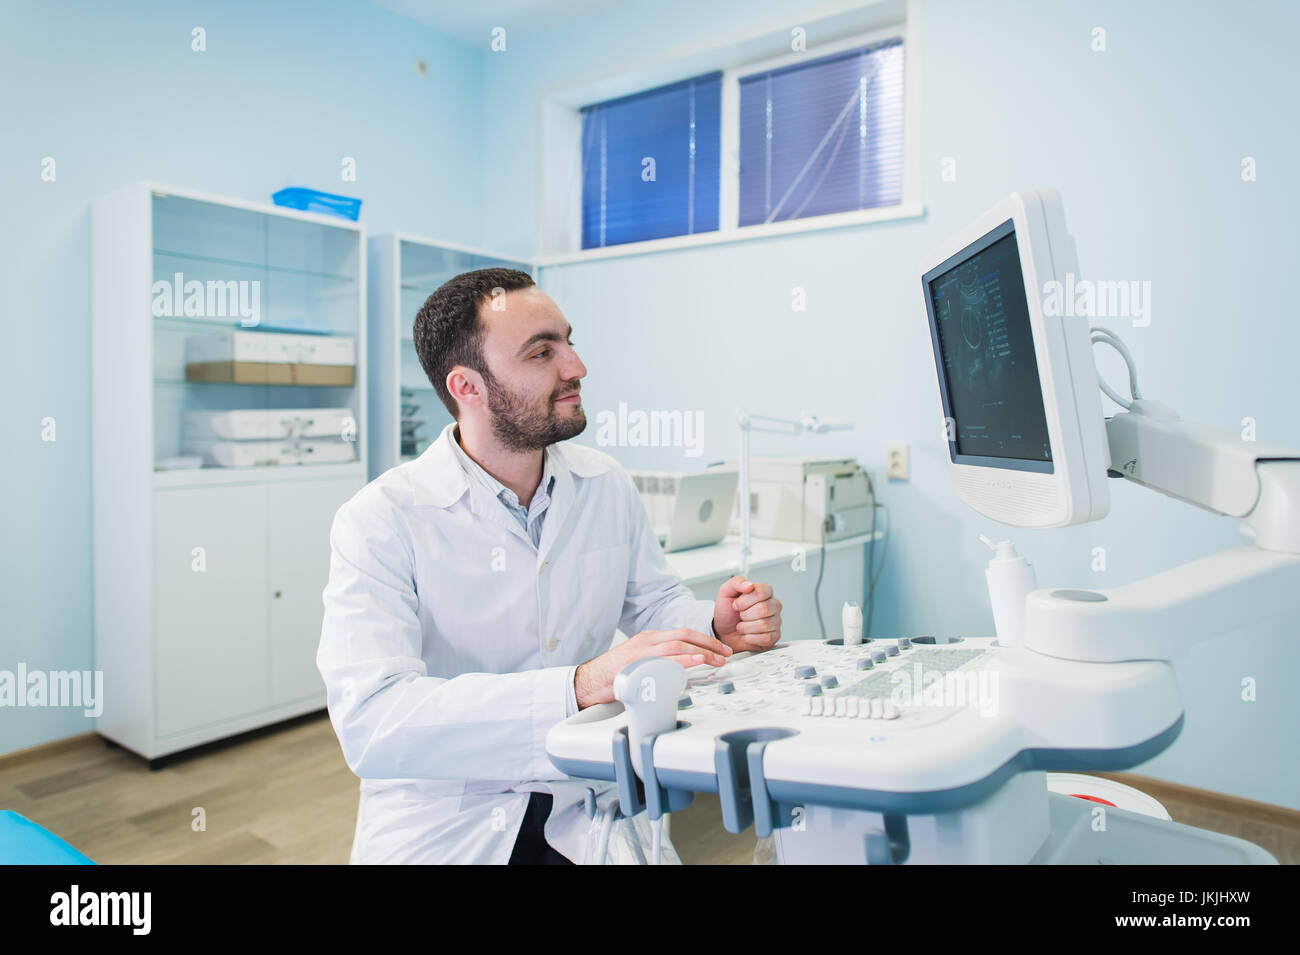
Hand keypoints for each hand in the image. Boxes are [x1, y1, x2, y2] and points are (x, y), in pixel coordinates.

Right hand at [574, 628, 731, 708]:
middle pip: (684, 635)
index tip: (720, 648)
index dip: (705, 639)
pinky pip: (663, 659)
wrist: (589, 681)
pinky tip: (695, 663)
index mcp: (650, 639)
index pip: (683, 633)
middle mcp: (647, 640)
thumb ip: (662, 662)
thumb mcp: (642, 662)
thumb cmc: (615, 674)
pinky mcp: (637, 664)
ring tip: (717, 660)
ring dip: (701, 652)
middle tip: (725, 653)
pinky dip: (682, 660)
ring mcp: (642, 651)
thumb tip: (685, 670)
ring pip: (677, 645)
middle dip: (709, 643)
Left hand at [712, 575, 781, 652]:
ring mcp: (775, 621)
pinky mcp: (774, 636)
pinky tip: (747, 634)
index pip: (761, 592)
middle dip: (744, 614)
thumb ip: (737, 582)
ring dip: (746, 627)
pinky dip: (750, 637)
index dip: (745, 601)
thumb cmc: (727, 612)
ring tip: (743, 625)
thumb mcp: (726, 592)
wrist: (723, 631)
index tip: (736, 604)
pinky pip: (765, 638)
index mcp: (765, 592)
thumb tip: (749, 585)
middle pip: (763, 609)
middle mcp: (773, 605)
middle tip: (740, 615)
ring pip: (763, 624)